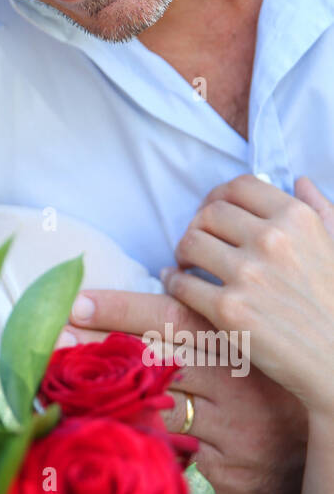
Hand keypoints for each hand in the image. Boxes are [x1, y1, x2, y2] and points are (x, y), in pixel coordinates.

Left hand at [67, 287, 307, 493]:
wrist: (317, 450)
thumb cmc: (269, 386)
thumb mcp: (249, 346)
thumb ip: (208, 317)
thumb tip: (163, 275)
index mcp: (238, 341)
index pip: (171, 318)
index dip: (121, 309)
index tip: (76, 302)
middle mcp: (236, 381)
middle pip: (153, 361)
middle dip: (99, 352)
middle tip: (52, 342)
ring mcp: (232, 428)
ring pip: (157, 411)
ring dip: (107, 401)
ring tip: (60, 389)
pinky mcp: (229, 469)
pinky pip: (175, 453)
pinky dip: (141, 442)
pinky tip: (104, 434)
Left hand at [164, 175, 333, 416]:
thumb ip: (321, 211)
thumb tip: (299, 181)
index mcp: (297, 219)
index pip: (240, 186)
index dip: (219, 197)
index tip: (212, 213)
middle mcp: (272, 240)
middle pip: (209, 213)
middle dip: (197, 225)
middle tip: (196, 242)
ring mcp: (248, 275)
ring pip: (190, 243)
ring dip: (182, 252)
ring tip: (187, 264)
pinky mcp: (229, 311)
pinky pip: (182, 284)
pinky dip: (174, 282)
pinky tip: (177, 285)